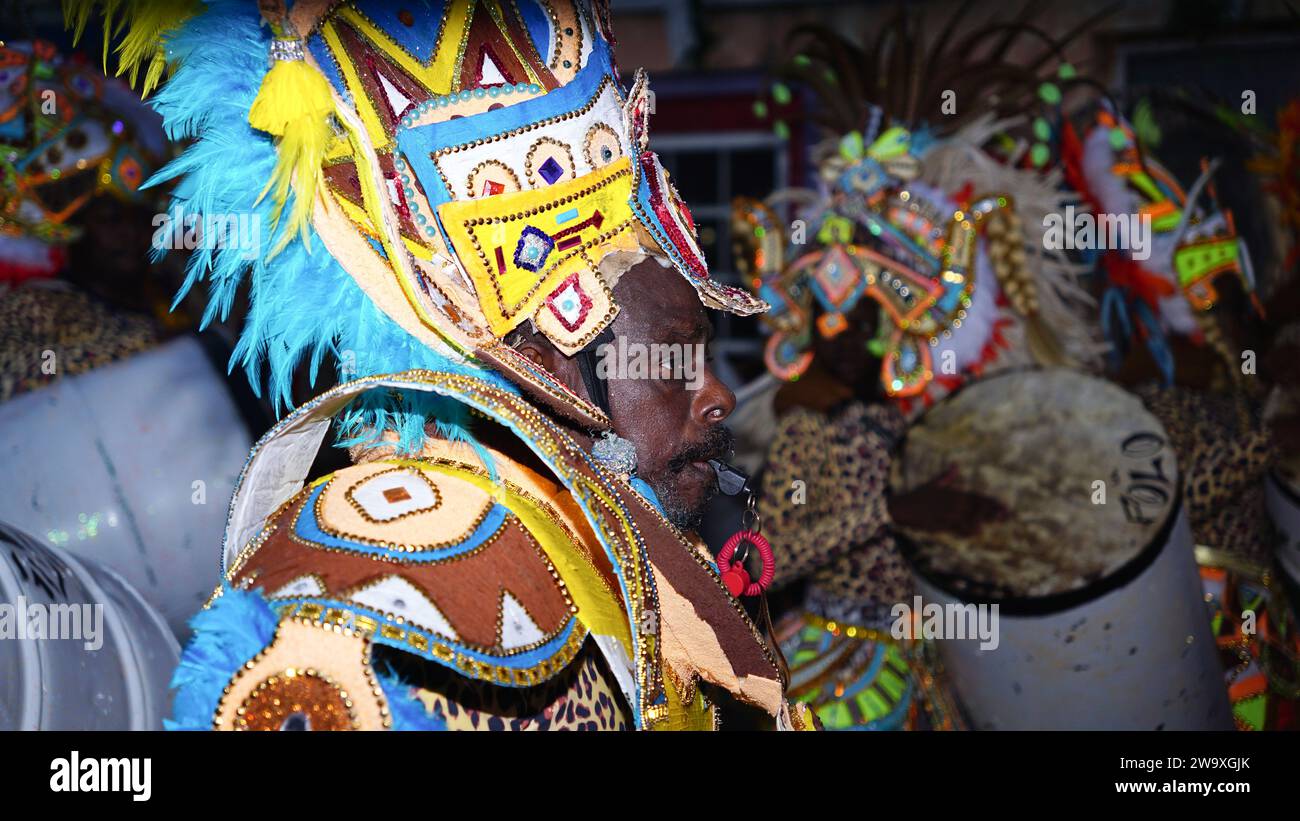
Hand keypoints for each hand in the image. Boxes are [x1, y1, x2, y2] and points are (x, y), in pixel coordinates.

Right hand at [887, 465, 1008, 537]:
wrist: (903, 508)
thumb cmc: (918, 496)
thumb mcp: (933, 484)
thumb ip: (946, 476)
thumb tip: (955, 465)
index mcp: (954, 494)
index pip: (978, 498)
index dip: (992, 503)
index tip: (1004, 506)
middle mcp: (954, 505)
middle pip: (979, 509)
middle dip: (994, 513)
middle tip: (1007, 516)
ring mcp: (949, 516)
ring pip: (973, 520)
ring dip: (984, 522)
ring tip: (996, 522)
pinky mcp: (943, 526)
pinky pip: (960, 529)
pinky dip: (969, 530)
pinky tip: (977, 531)